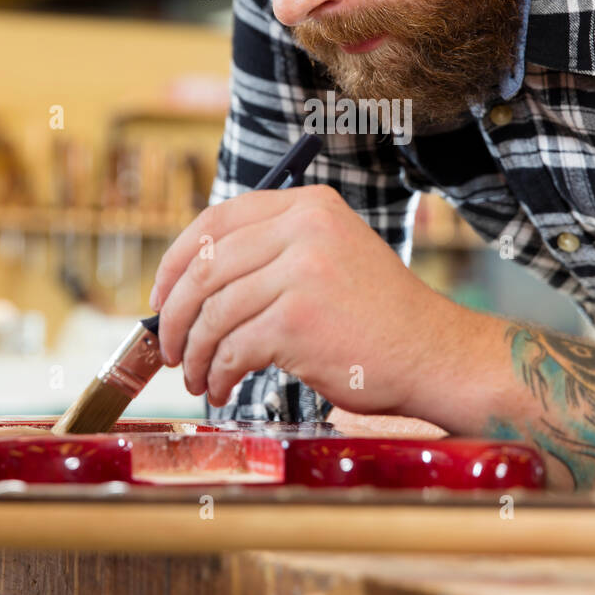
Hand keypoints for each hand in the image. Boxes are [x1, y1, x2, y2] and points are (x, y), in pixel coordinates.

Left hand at [150, 184, 466, 413]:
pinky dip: (219, 374)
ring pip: (214, 313)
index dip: (176, 259)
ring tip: (199, 377)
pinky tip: (223, 388)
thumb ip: (273, 254)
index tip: (160, 294)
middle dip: (175, 314)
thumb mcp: (332, 257)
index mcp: (310, 206)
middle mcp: (305, 229)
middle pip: (205, 267)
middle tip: (170, 347)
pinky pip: (232, 349)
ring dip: (196, 353)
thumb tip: (192, 283)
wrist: (434, 353)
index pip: (217, 220)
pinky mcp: (297, 321)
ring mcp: (301, 273)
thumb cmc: (378, 318)